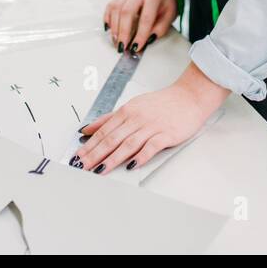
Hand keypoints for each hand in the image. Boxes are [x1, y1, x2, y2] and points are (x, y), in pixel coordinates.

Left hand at [71, 65, 228, 173]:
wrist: (188, 97)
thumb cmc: (160, 104)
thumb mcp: (132, 106)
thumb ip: (109, 118)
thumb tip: (87, 129)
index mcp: (127, 111)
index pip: (103, 131)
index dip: (89, 145)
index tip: (78, 156)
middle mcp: (136, 118)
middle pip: (112, 139)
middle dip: (95, 154)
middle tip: (82, 166)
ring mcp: (151, 126)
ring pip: (128, 144)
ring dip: (113, 158)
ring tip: (100, 170)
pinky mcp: (166, 134)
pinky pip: (151, 146)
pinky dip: (140, 156)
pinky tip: (131, 166)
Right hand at [103, 0, 176, 53]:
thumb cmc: (166, 3)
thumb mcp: (170, 16)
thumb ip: (159, 29)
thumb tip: (147, 40)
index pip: (145, 18)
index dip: (140, 34)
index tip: (136, 47)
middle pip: (126, 12)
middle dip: (123, 32)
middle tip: (122, 46)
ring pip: (115, 9)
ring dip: (114, 28)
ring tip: (116, 41)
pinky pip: (110, 7)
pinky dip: (108, 19)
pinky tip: (110, 30)